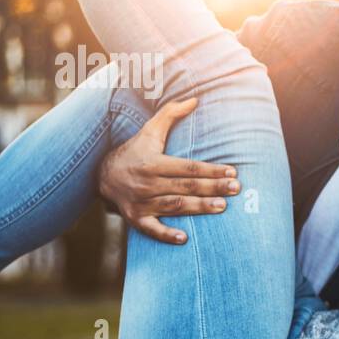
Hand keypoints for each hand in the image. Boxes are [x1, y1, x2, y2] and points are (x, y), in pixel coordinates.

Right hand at [98, 97, 239, 244]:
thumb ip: (170, 114)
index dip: (211, 170)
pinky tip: (184, 239)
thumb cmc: (135, 151)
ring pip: (175, 206)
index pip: (188, 167)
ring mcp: (141, 202)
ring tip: (222, 207)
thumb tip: (194, 99)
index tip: (233, 172)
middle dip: (212, 188)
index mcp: (153, 162)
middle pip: (186, 187)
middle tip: (236, 189)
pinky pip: (152, 229)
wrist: (102, 175)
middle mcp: (148, 183)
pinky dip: (166, 234)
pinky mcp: (136, 218)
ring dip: (199, 208)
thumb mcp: (149, 131)